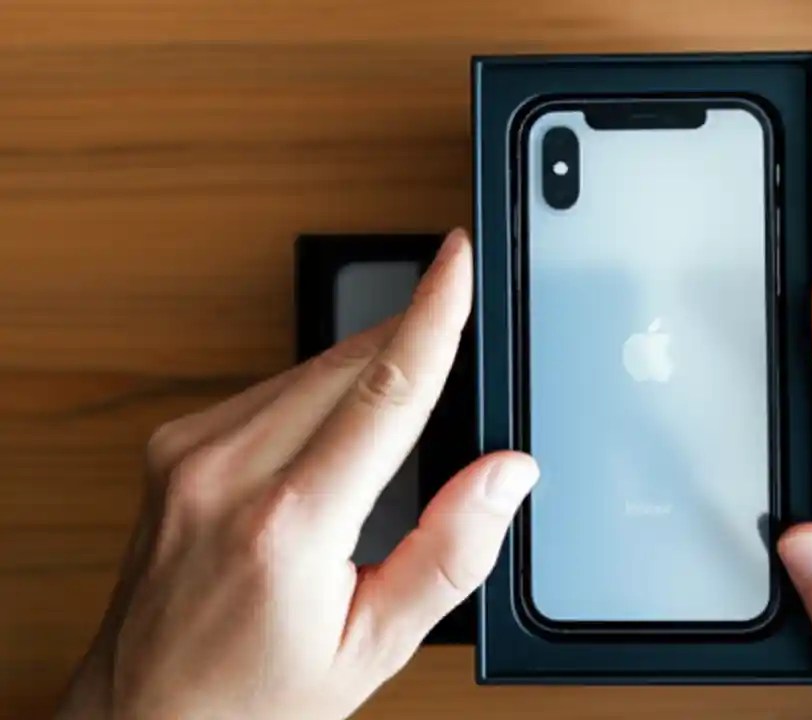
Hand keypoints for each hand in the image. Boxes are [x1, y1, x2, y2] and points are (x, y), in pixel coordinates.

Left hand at [56, 229, 536, 719]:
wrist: (143, 715)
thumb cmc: (252, 695)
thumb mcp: (376, 646)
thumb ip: (450, 553)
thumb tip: (505, 473)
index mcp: (287, 525)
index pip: (383, 392)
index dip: (432, 315)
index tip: (457, 260)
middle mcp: (224, 473)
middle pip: (347, 363)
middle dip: (412, 334)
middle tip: (463, 315)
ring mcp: (189, 452)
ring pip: (309, 368)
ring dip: (369, 368)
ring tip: (402, 421)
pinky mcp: (174, 445)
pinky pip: (272, 388)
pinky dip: (321, 391)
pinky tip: (339, 433)